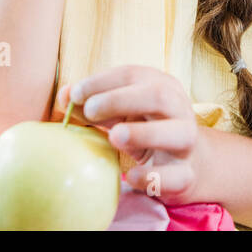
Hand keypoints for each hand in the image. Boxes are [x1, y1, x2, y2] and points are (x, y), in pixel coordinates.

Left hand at [56, 65, 205, 204]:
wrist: (187, 163)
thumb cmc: (145, 129)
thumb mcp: (120, 113)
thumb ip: (93, 103)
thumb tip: (64, 96)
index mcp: (160, 85)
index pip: (132, 74)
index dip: (101, 81)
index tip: (74, 94)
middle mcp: (178, 109)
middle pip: (158, 96)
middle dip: (121, 100)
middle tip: (90, 111)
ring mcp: (186, 141)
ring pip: (178, 133)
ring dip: (144, 133)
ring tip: (114, 136)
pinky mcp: (186, 174)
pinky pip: (175, 176)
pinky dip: (152, 176)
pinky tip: (130, 177)